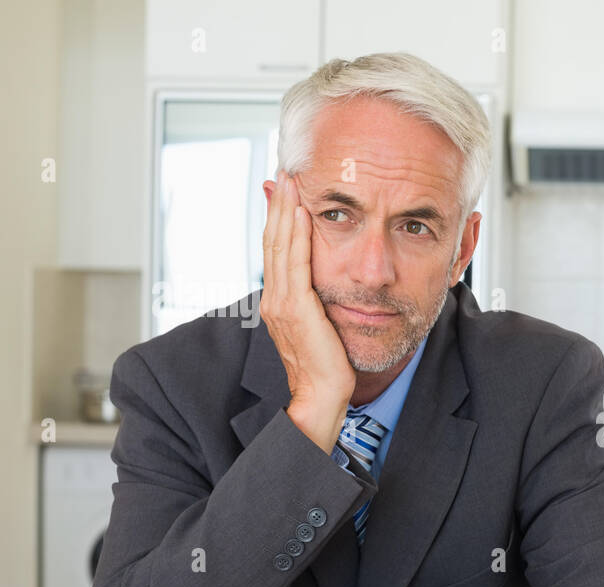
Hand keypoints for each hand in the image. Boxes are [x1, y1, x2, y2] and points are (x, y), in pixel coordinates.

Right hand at [261, 170, 353, 450]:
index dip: (280, 217)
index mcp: (282, 302)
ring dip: (283, 209)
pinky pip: (294, 263)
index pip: (278, 249)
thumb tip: (329, 285)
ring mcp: (282, 303)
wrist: (322, 400)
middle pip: (273, 240)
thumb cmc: (329, 370)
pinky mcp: (295, 309)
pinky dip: (294, 234)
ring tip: (289, 179)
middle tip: (283, 169)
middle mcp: (276, 299)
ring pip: (279, 245)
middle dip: (278, 203)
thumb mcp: (324, 328)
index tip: (286, 188)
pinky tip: (299, 211)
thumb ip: (321, 304)